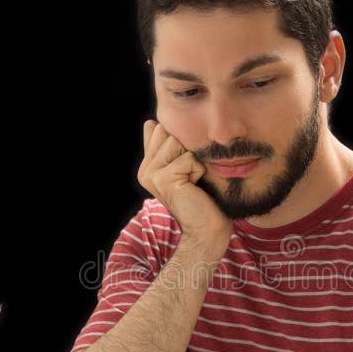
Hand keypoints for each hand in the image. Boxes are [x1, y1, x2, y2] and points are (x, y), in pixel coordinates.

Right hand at [137, 120, 231, 257]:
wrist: (207, 229)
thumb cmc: (204, 198)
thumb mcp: (185, 167)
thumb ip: (172, 147)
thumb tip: (162, 122)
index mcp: (148, 165)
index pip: (155, 127)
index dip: (177, 140)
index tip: (184, 165)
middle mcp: (145, 170)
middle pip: (165, 130)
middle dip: (185, 148)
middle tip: (189, 174)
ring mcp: (151, 174)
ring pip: (175, 141)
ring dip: (192, 159)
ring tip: (192, 180)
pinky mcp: (163, 179)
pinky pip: (187, 158)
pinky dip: (198, 169)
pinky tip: (195, 186)